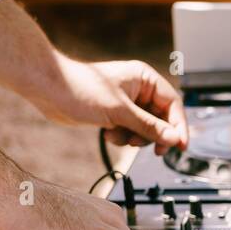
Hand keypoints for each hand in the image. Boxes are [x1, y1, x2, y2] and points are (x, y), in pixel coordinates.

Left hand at [47, 56, 188, 155]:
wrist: (49, 90)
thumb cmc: (81, 88)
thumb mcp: (120, 112)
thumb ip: (149, 127)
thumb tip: (173, 138)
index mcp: (145, 78)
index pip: (172, 104)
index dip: (178, 127)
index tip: (181, 146)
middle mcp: (138, 89)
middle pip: (161, 119)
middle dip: (153, 135)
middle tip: (154, 150)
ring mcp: (127, 102)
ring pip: (145, 128)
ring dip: (135, 137)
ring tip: (119, 136)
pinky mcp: (115, 113)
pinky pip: (130, 130)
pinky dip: (122, 136)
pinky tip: (108, 133)